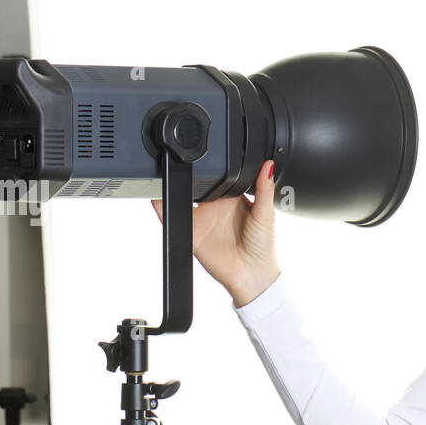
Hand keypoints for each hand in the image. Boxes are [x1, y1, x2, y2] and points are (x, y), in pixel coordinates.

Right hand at [151, 159, 279, 305]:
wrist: (251, 276)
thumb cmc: (263, 247)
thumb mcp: (266, 214)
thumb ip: (264, 189)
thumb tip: (268, 165)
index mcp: (234, 197)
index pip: (222, 174)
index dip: (216, 163)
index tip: (208, 148)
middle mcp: (216, 205)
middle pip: (198, 182)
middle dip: (190, 170)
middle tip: (184, 157)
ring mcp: (202, 218)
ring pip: (182, 195)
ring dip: (174, 184)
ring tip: (170, 171)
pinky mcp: (191, 232)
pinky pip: (172, 217)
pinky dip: (161, 206)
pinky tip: (157, 196)